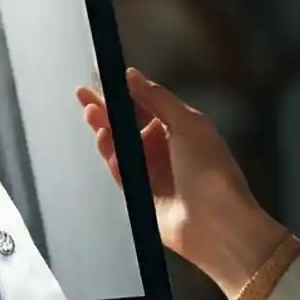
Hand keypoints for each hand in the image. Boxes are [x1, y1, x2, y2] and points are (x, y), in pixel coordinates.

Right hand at [76, 68, 287, 299]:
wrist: (216, 223)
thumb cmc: (212, 173)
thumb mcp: (188, 123)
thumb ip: (157, 98)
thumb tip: (133, 76)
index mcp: (182, 128)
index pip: (146, 104)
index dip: (125, 92)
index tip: (104, 79)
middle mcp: (166, 149)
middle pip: (128, 124)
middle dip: (106, 110)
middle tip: (84, 95)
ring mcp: (153, 172)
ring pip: (120, 147)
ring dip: (105, 130)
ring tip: (91, 114)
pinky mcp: (141, 195)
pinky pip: (120, 171)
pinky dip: (112, 157)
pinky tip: (104, 140)